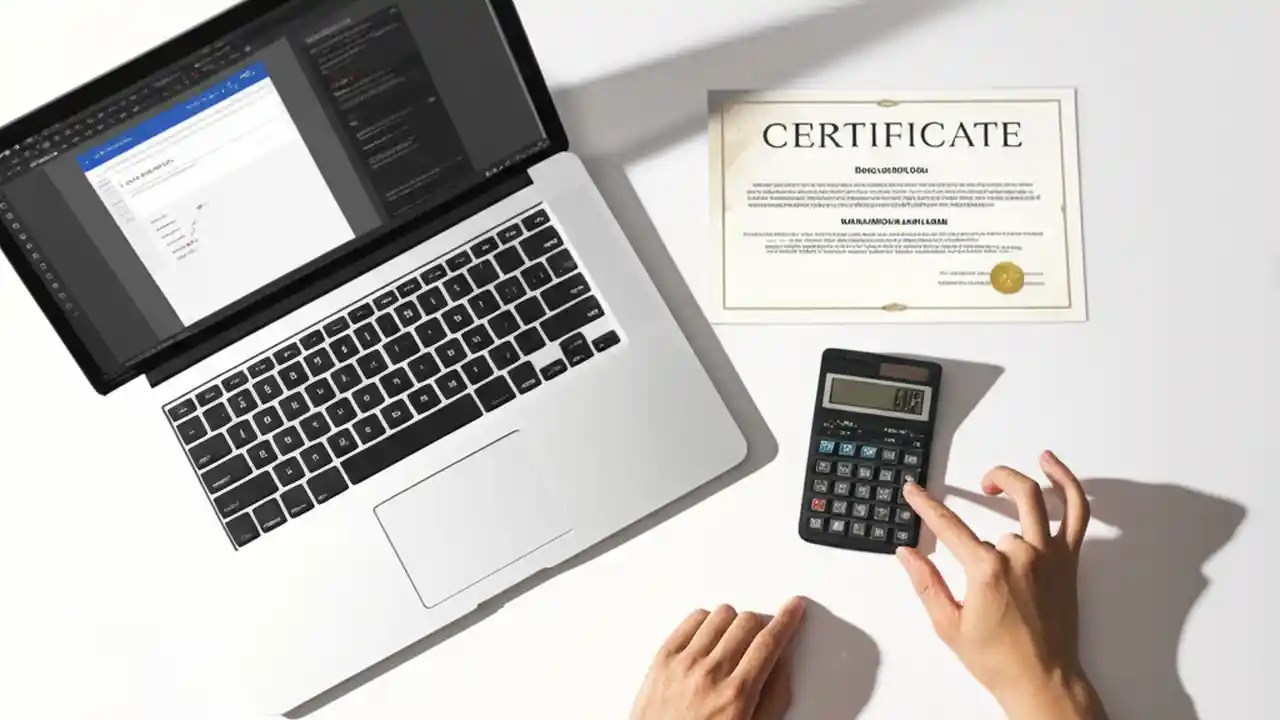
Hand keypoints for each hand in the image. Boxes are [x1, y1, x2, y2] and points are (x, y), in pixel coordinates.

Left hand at [630, 598, 805, 719]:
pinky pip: (692, 619)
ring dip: (732, 624)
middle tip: (756, 641)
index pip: (769, 643)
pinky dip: (705, 623)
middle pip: (747, 622)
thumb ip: (774, 695)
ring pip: (721, 615)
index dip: (786, 620)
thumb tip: (782, 660)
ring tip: (729, 643)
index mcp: (737, 695)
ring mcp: (684, 662)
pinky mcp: (664, 657)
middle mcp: (710, 674)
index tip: (793, 608)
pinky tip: (708, 639)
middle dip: (758, 627)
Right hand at [897, 451, 1106, 719]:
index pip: (948, 524)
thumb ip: (926, 583)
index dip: (925, 504)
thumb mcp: (948, 625)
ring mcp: (1049, 555)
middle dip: (971, 507)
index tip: (913, 491)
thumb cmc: (999, 660)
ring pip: (1033, 499)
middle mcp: (1020, 555)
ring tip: (993, 479)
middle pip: (992, 515)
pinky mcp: (1069, 560)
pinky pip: (1076, 512)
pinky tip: (1052, 466)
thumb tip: (907, 553)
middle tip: (956, 500)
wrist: (1043, 681)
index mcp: (987, 570)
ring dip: (1010, 480)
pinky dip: (1067, 484)